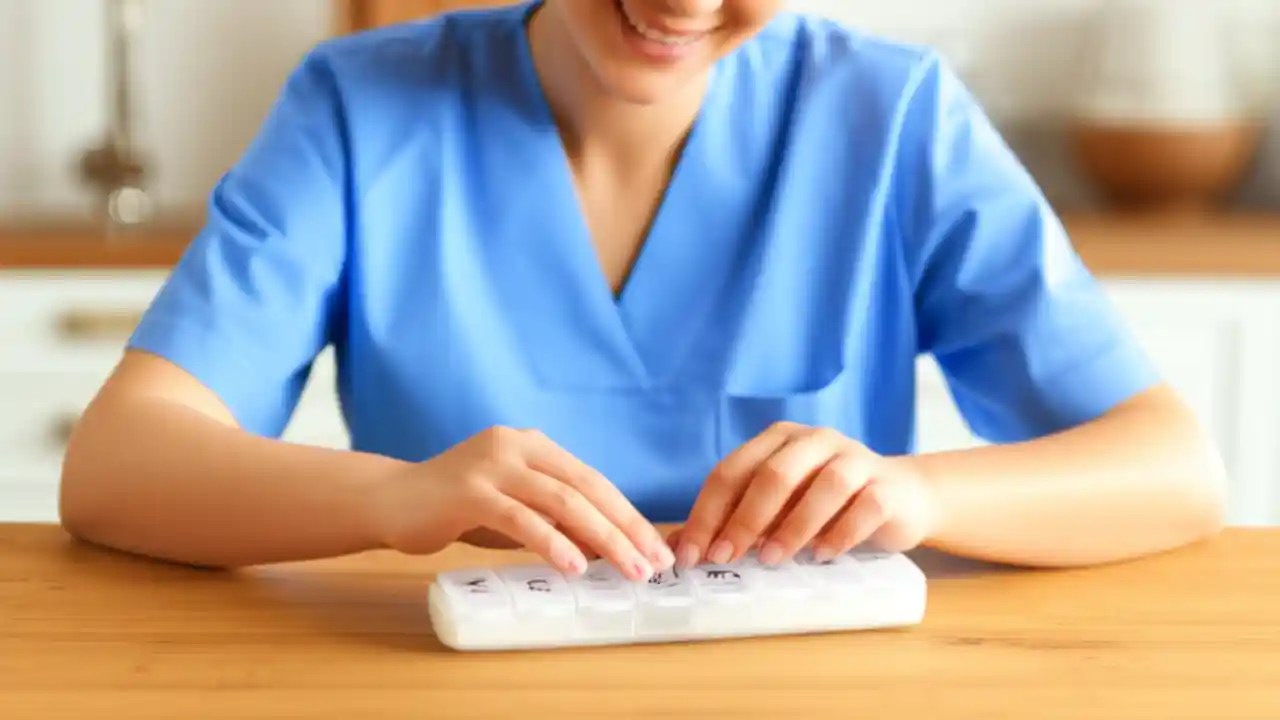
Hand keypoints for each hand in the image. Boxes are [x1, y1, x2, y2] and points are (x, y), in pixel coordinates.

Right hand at [371, 426, 672, 579]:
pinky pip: (521, 518)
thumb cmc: (458, 510)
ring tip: (629, 571)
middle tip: (653, 564)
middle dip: (626, 528)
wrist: (391, 501)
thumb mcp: (517, 513)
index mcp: (534, 445)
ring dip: (602, 538)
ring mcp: (492, 464)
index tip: (657, 549)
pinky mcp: (469, 491)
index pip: (594, 480)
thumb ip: (557, 523)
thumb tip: (611, 552)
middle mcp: (517, 445)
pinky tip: (575, 566)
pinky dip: (552, 542)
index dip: (629, 515)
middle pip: (586, 488)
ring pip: (562, 500)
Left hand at [674, 422, 938, 566]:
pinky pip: (864, 506)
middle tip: (726, 558)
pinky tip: (822, 555)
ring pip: (823, 486)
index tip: (692, 555)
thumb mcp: (779, 508)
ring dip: (793, 526)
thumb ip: (737, 519)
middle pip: (773, 474)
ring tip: (772, 559)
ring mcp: (855, 459)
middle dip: (744, 519)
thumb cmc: (827, 505)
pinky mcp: (887, 485)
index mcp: (778, 440)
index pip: (732, 471)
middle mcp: (815, 440)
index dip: (708, 513)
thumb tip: (682, 548)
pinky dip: (840, 533)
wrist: (904, 497)